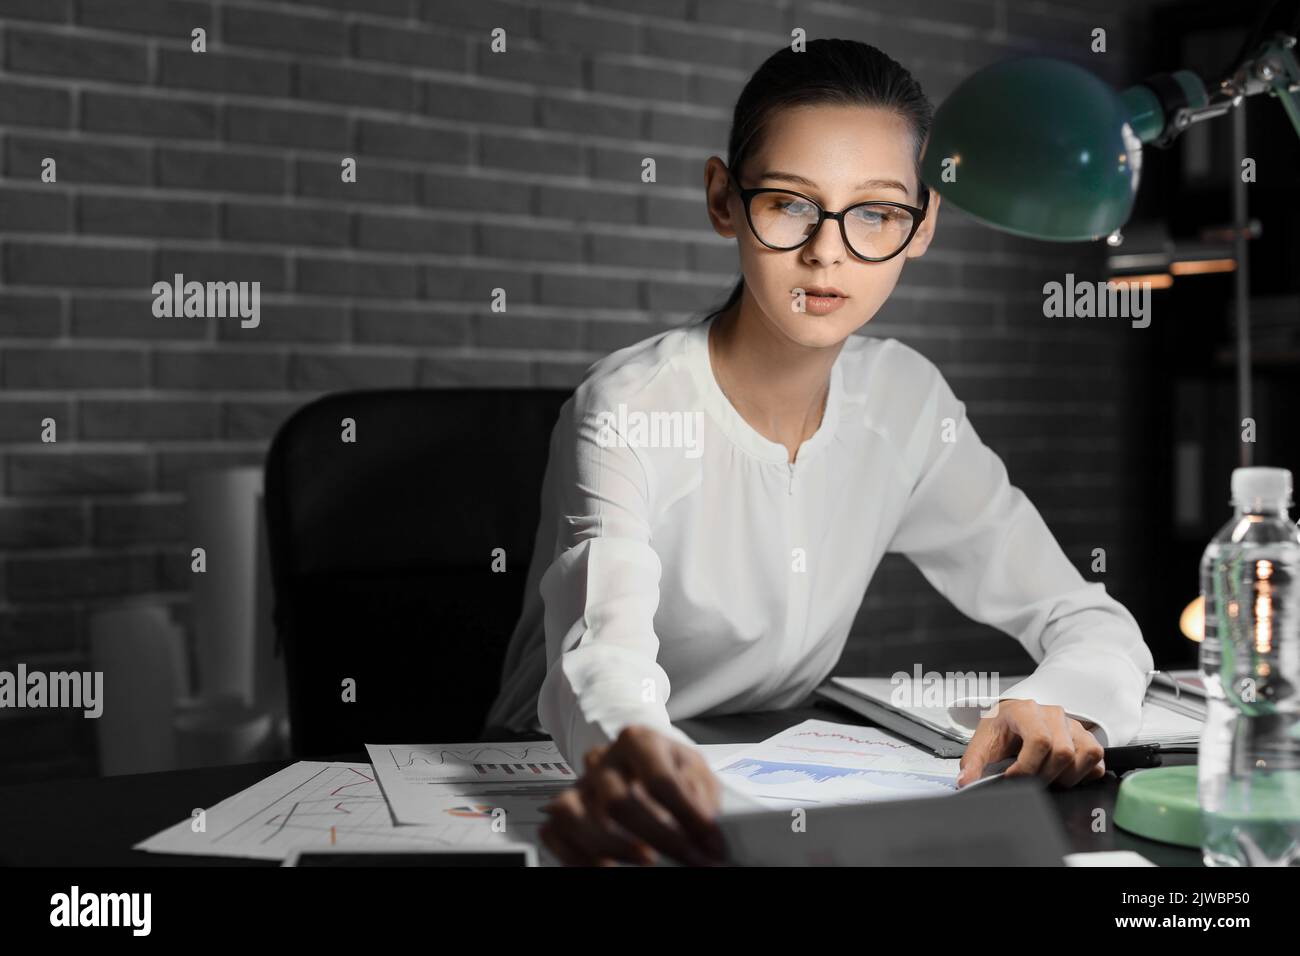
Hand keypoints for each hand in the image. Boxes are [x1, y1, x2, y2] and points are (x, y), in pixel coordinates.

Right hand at [538, 725, 725, 865]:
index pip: (660, 781)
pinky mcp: (563, 810)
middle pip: (618, 802)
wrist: (641, 764)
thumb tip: (706, 831)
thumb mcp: (694, 769)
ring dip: (613, 848)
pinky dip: (576, 857)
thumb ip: (701, 795)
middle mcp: (603, 761)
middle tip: (688, 858)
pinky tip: (607, 866)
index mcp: (637, 741)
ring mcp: (579, 785)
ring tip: (647, 862)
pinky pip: (554, 833)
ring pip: (575, 817)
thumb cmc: (669, 767)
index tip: (710, 843)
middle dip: (657, 837)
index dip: (688, 816)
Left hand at [957, 698, 1104, 788]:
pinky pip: (1097, 760)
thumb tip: (966, 781)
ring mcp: (1072, 725)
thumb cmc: (1001, 729)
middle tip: (1030, 780)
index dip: (1027, 767)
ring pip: (1085, 755)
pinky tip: (1063, 774)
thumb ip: (973, 763)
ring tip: (1047, 777)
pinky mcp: (1086, 737)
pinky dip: (1084, 774)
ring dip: (1067, 776)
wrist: (1013, 718)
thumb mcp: (982, 742)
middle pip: (1063, 752)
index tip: (1012, 777)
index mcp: (1025, 711)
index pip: (1040, 740)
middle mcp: (1053, 714)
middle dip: (1045, 775)